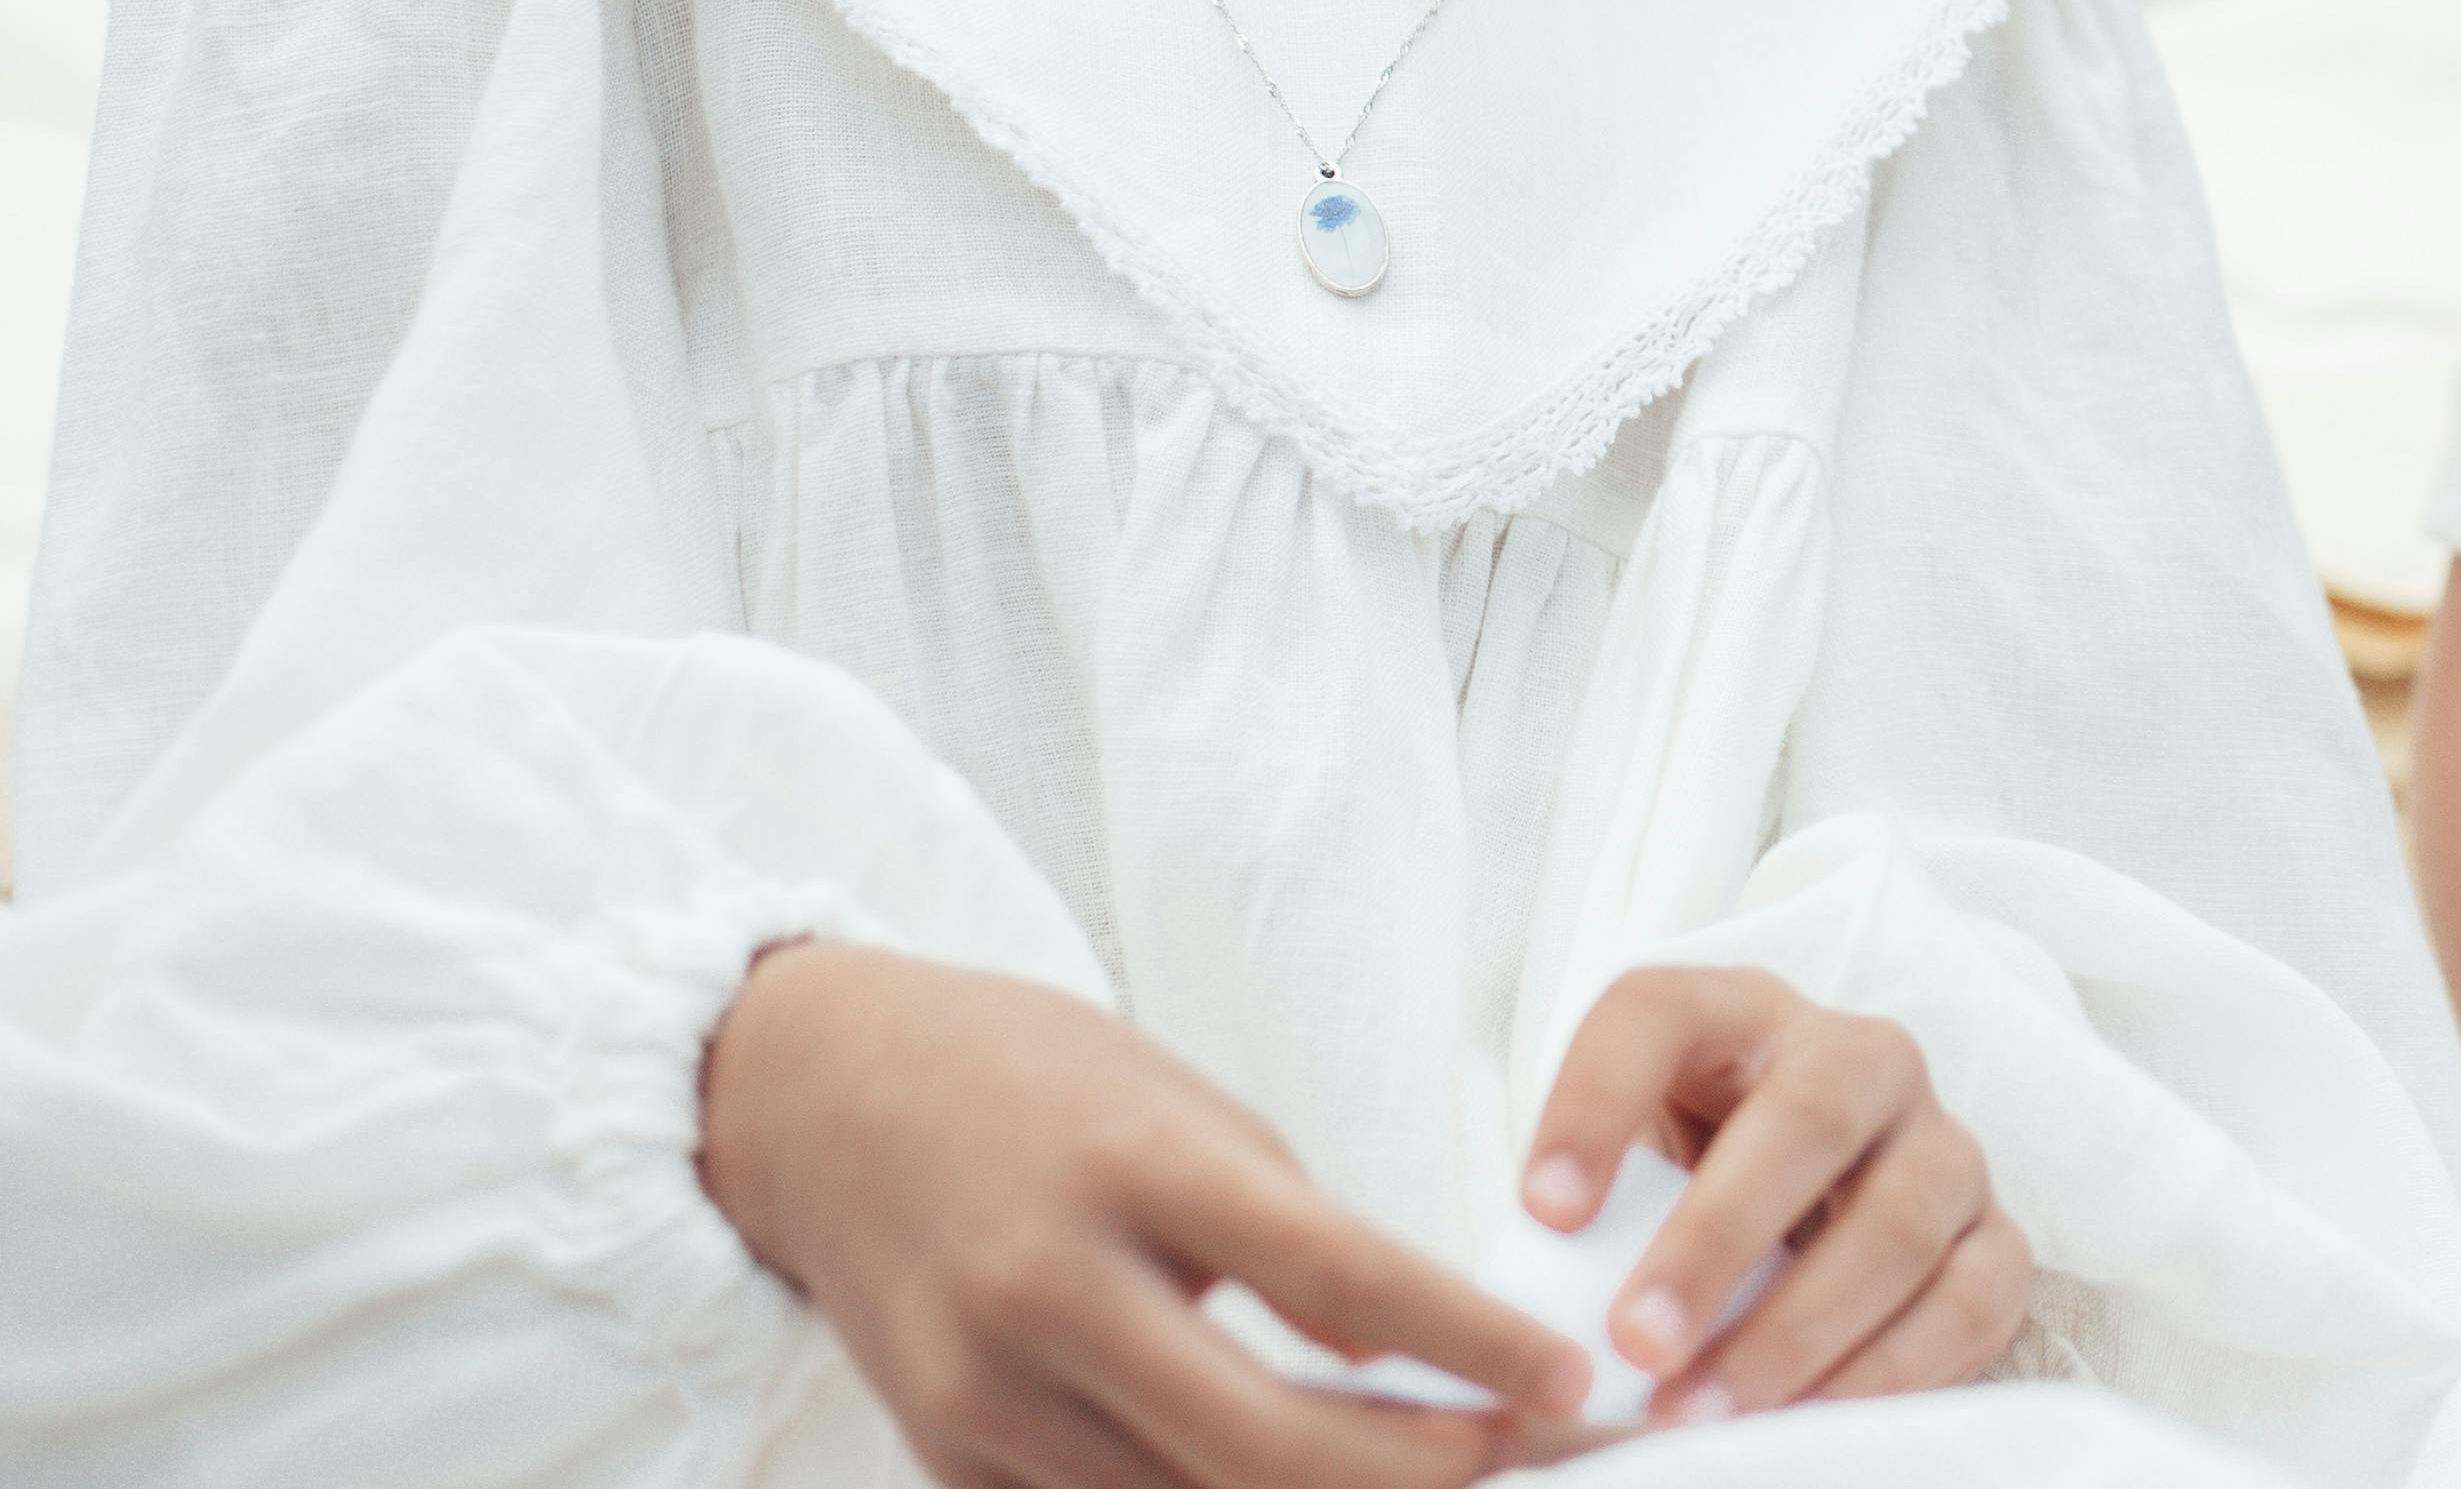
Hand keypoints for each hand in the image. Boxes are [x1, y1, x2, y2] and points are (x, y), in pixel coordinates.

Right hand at [700, 939, 1589, 1487]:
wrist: (822, 1101)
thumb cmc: (1035, 1082)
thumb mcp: (1185, 1107)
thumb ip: (1288, 1231)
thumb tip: (1394, 1352)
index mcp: (1131, 1169)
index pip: (1334, 1275)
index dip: (1467, 1343)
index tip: (1568, 1377)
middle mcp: (1050, 1294)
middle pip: (1263, 1444)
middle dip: (1415, 1474)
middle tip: (1519, 1455)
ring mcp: (987, 1397)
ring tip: (1430, 1470)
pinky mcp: (949, 1460)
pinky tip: (1291, 1487)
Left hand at [1520, 966, 2032, 1422]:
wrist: (1811, 1219)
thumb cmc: (1686, 1197)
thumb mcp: (1626, 1181)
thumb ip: (1583, 1237)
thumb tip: (1528, 1332)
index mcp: (1738, 1015)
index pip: (1657, 1014)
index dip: (1597, 1102)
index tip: (1542, 1212)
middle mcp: (1859, 1057)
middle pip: (1806, 1116)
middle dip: (1716, 1239)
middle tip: (1636, 1344)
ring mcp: (1942, 1143)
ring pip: (1897, 1219)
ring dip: (1795, 1330)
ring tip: (1702, 1414)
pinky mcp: (1996, 1236)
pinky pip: (1971, 1301)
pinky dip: (1890, 1374)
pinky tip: (1808, 1426)